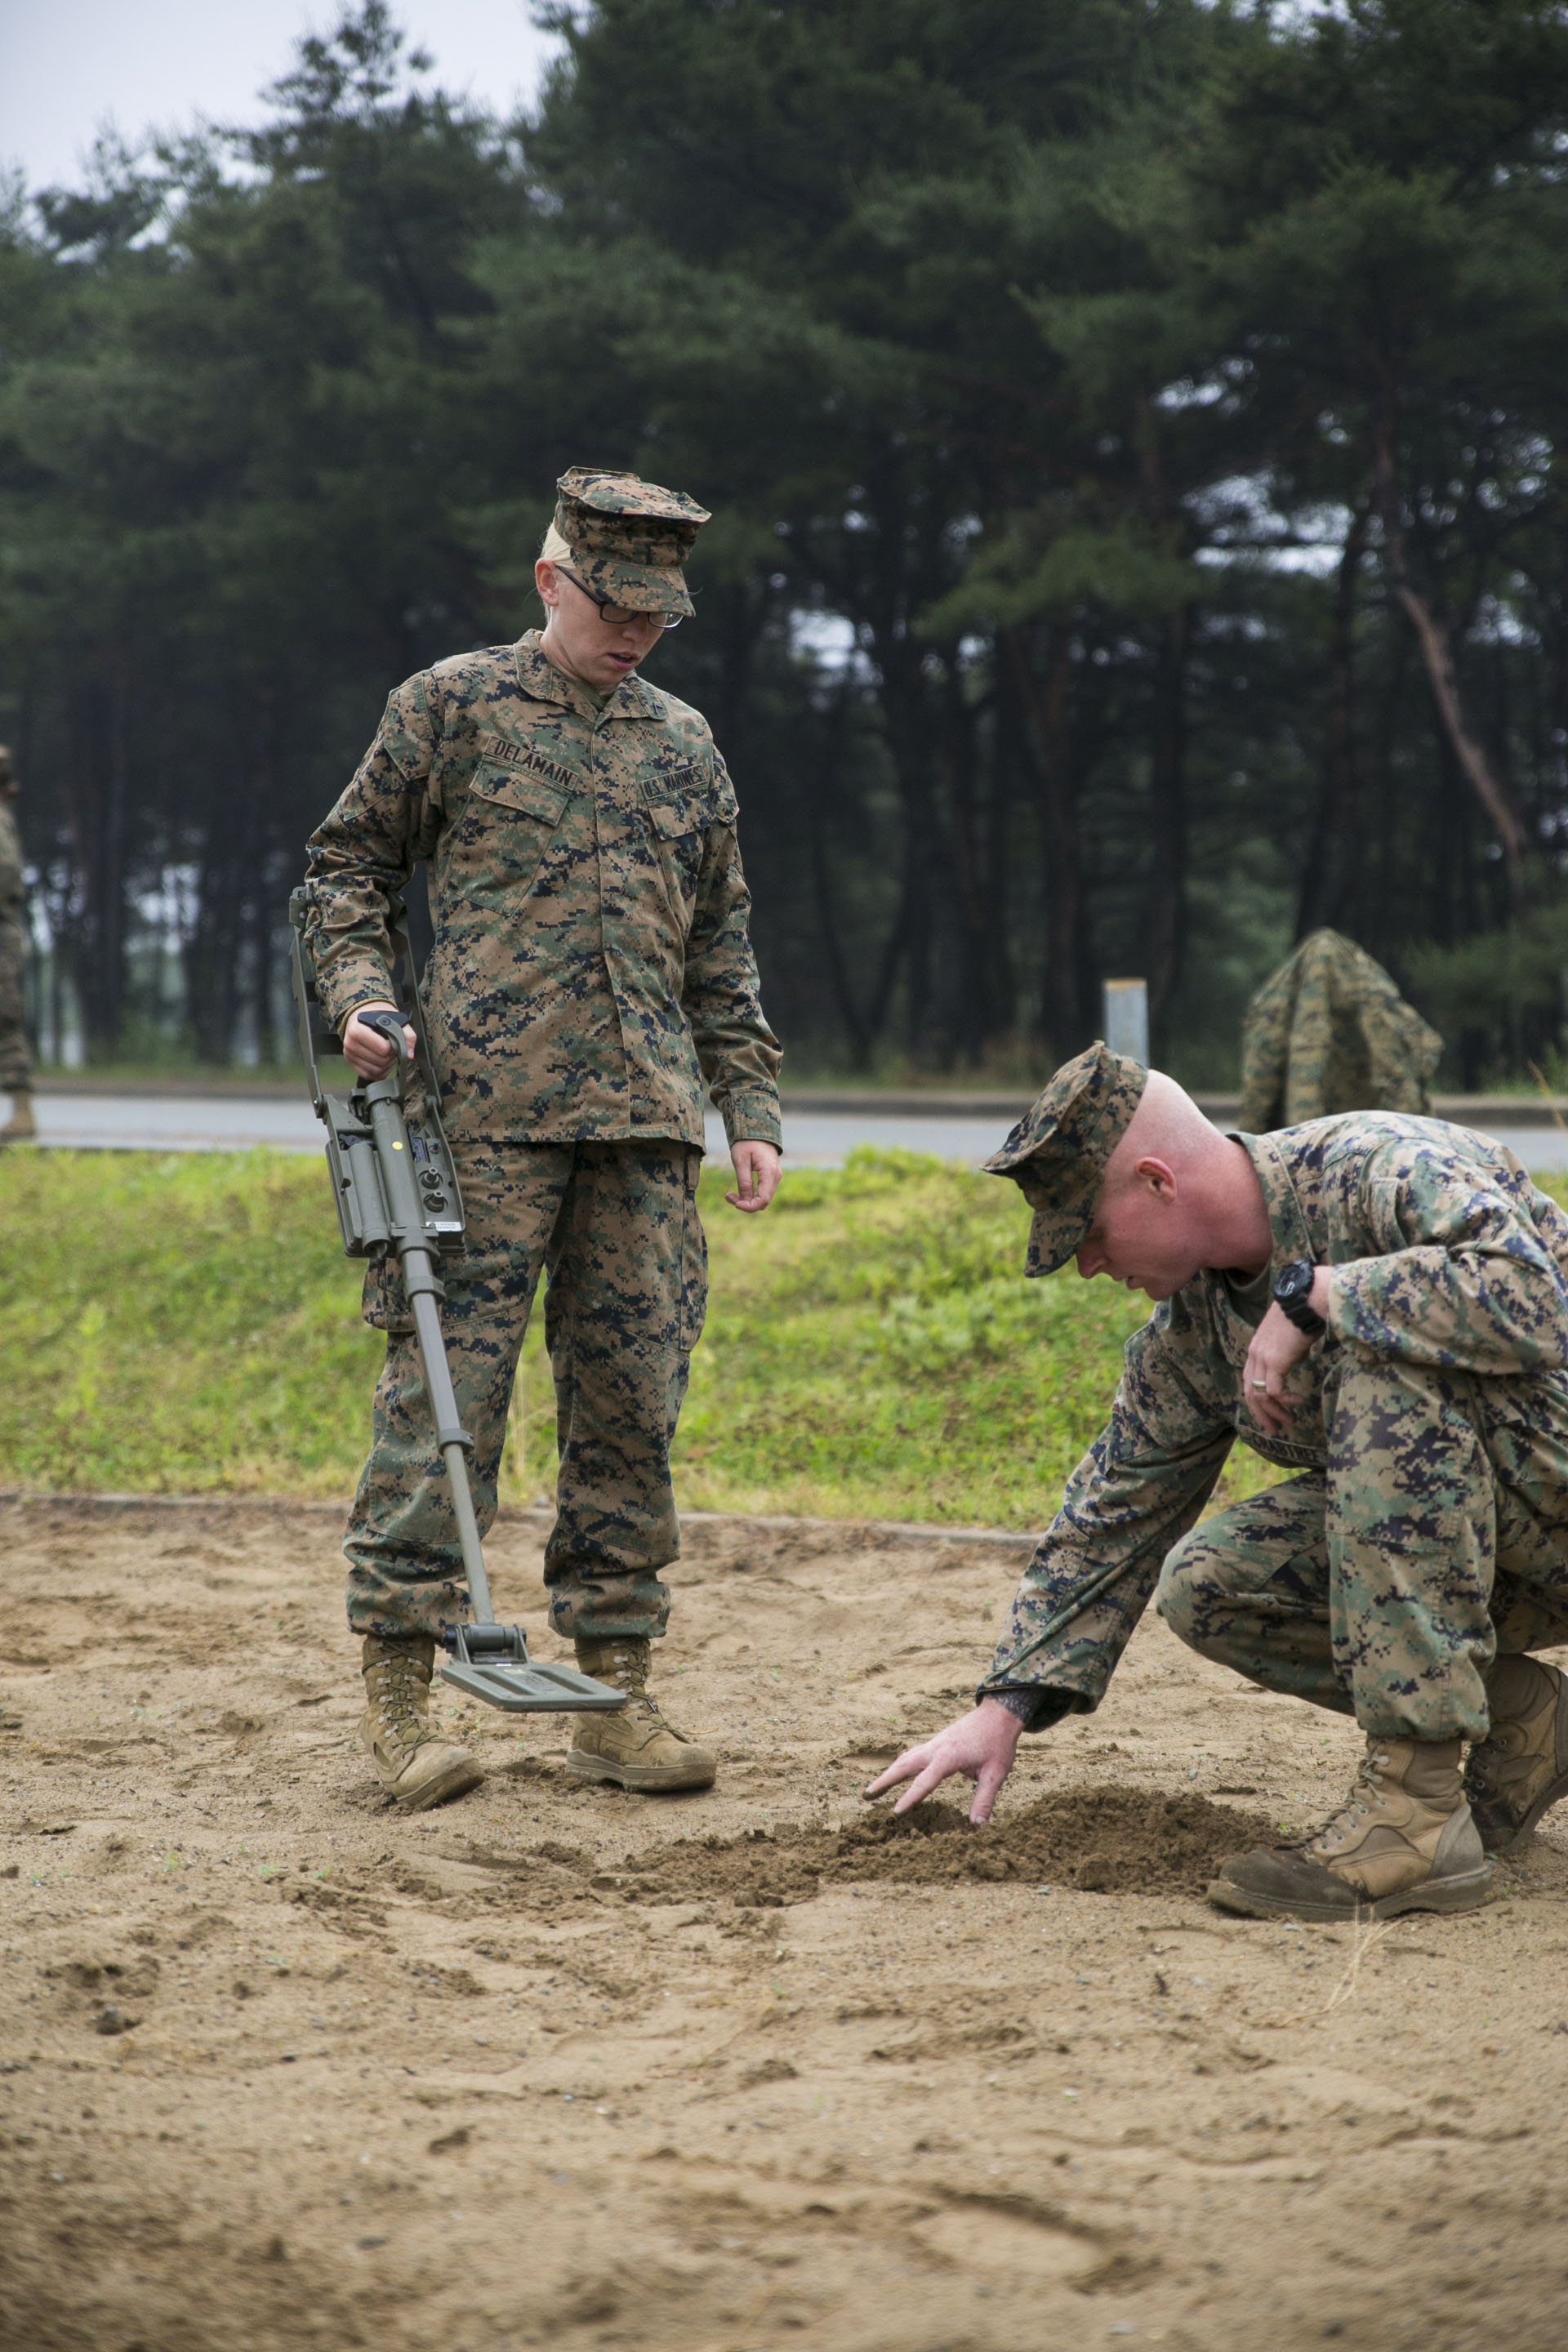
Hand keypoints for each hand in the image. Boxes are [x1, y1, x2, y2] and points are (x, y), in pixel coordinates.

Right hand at [342, 1002, 417, 1079]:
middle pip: (381, 1061)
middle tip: (392, 1048)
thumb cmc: (378, 1017)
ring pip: (376, 1071)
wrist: (362, 1016)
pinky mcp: (351, 1063)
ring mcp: (349, 1055)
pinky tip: (381, 1060)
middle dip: (391, 1056)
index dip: (394, 1047)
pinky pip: (370, 1075)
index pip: (383, 1048)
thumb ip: (407, 1036)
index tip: (394, 1041)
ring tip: (387, 1053)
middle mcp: (350, 1043)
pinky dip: (379, 1071)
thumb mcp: (395, 1020)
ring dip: (386, 1065)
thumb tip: (409, 1055)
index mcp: (357, 1030)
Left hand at [725, 1139, 780, 1213]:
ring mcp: (775, 1176)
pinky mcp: (771, 1176)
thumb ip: (744, 1182)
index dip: (749, 1207)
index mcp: (769, 1172)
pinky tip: (739, 1191)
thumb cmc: (747, 1142)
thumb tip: (744, 1201)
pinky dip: (751, 1195)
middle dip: (746, 1204)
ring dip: (748, 1200)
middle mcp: (776, 1176)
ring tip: (730, 1194)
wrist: (756, 1128)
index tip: (734, 1203)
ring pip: (763, 1198)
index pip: (763, 1199)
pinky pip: (763, 1191)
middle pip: (764, 1201)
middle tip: (728, 1196)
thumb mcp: (740, 1161)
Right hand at [863, 1699, 1023, 1824]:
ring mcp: (934, 1743)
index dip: (909, 1798)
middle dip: (885, 1780)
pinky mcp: (937, 1742)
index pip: (924, 1782)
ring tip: (874, 1787)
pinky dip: (901, 1763)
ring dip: (890, 1772)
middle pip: (903, 1765)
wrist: (999, 1713)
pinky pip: (913, 1754)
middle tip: (866, 1795)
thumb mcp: (995, 1774)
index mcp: (948, 1757)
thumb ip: (984, 1800)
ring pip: (906, 1758)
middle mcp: (935, 1749)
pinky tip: (898, 1769)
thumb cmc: (998, 1743)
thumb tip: (977, 1826)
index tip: (895, 1812)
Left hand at [1242, 1274, 1329, 1433]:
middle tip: (1274, 1429)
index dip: (1257, 1401)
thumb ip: (1288, 1350)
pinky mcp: (1274, 1362)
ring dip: (1275, 1412)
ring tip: (1289, 1422)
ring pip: (1260, 1396)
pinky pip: (1274, 1391)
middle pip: (1249, 1393)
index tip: (1269, 1414)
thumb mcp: (1290, 1337)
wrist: (1306, 1300)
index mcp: (1255, 1349)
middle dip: (1261, 1414)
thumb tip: (1296, 1358)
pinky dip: (1285, 1400)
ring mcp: (1262, 1358)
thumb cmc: (1303, 1314)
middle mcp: (1254, 1355)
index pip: (1249, 1381)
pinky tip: (1298, 1401)